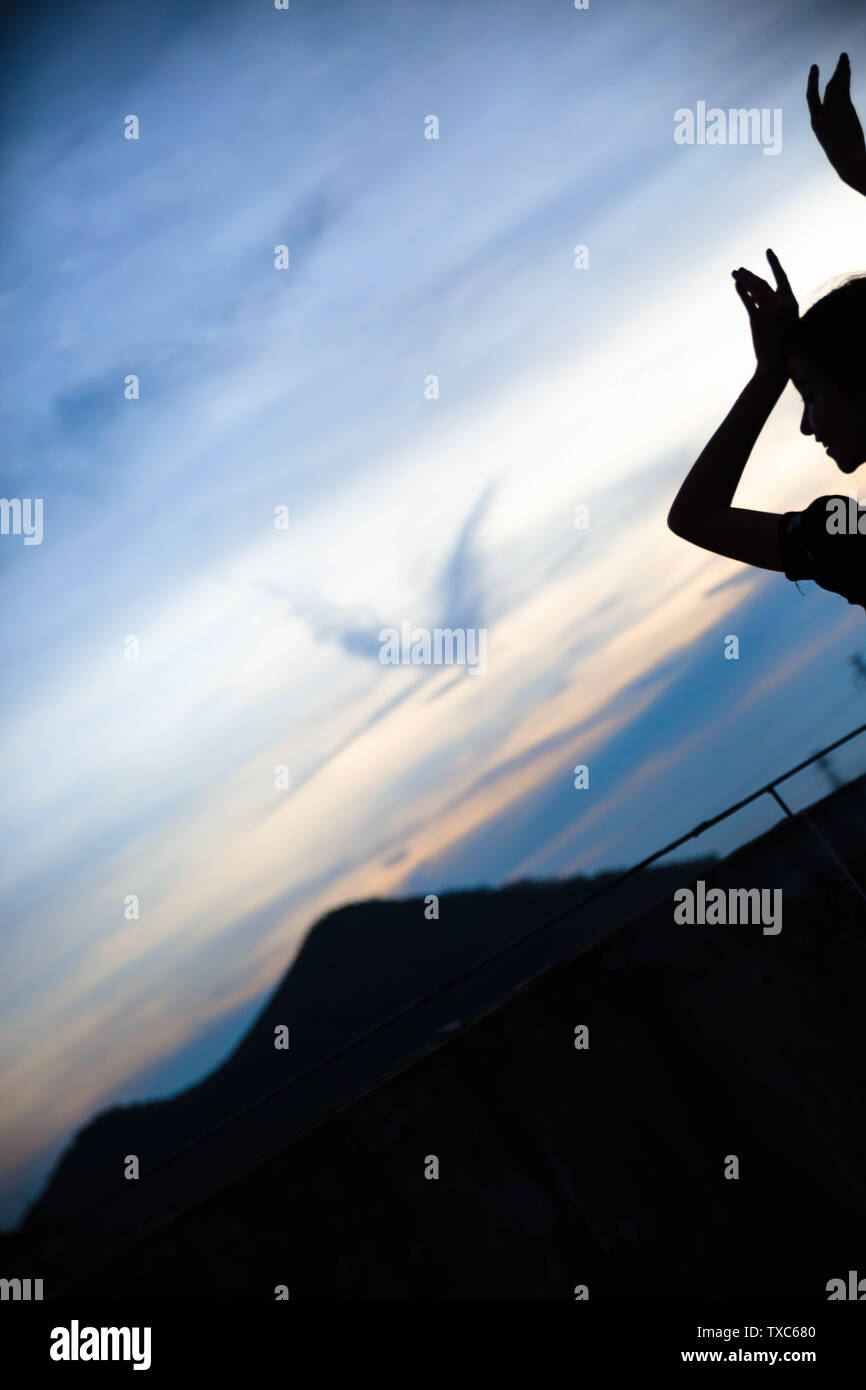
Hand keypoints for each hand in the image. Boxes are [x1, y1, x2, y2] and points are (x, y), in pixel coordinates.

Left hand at [732, 249, 797, 377]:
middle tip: (740, 270)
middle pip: (763, 282)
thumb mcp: (786, 321)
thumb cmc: (784, 345)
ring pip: (754, 289)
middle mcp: (781, 303)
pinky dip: (740, 291)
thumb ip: (779, 306)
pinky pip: (747, 301)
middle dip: (750, 275)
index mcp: (792, 302)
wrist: (778, 364)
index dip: (774, 263)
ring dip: (744, 279)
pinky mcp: (756, 319)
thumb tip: (763, 293)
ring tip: (735, 272)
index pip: (782, 277)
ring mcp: (769, 311)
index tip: (768, 251)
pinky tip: (735, 283)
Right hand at [807, 53, 865, 194]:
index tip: (814, 70)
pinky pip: (843, 84)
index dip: (813, 83)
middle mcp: (821, 114)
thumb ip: (836, 133)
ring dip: (841, 68)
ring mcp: (831, 109)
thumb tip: (841, 131)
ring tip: (844, 56)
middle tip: (833, 61)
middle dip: (829, 74)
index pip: (813, 99)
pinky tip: (846, 63)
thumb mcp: (837, 146)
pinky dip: (845, 71)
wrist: (848, 161)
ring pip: (835, 83)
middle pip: (827, 88)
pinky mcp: (842, 106)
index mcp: (816, 123)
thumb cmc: (845, 160)